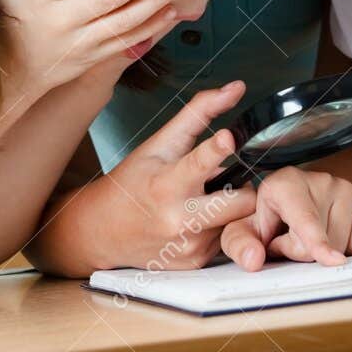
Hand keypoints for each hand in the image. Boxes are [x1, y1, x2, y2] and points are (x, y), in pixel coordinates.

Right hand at [0, 0, 181, 116]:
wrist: (10, 76)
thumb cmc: (9, 22)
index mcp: (39, 0)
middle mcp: (62, 22)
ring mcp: (79, 43)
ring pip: (121, 24)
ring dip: (152, 4)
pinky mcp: (93, 59)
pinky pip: (125, 43)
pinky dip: (150, 29)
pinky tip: (170, 12)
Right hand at [99, 82, 258, 268]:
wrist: (103, 231)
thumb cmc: (134, 181)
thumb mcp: (160, 143)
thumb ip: (200, 113)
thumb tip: (237, 87)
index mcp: (167, 184)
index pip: (197, 163)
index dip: (216, 149)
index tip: (228, 137)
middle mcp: (179, 219)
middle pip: (242, 203)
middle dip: (248, 188)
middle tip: (239, 178)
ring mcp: (189, 246)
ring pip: (239, 221)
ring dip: (235, 208)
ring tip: (214, 198)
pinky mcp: (196, 263)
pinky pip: (227, 239)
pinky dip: (222, 227)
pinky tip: (203, 220)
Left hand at [219, 166, 351, 271]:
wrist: (288, 200)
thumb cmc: (265, 218)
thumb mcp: (242, 229)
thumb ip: (240, 244)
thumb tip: (254, 260)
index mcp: (286, 183)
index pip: (304, 219)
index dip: (316, 241)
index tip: (332, 260)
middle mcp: (320, 180)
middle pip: (321, 242)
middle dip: (301, 253)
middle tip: (286, 240)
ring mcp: (345, 189)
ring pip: (342, 246)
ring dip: (322, 252)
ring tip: (306, 236)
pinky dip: (346, 249)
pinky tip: (329, 235)